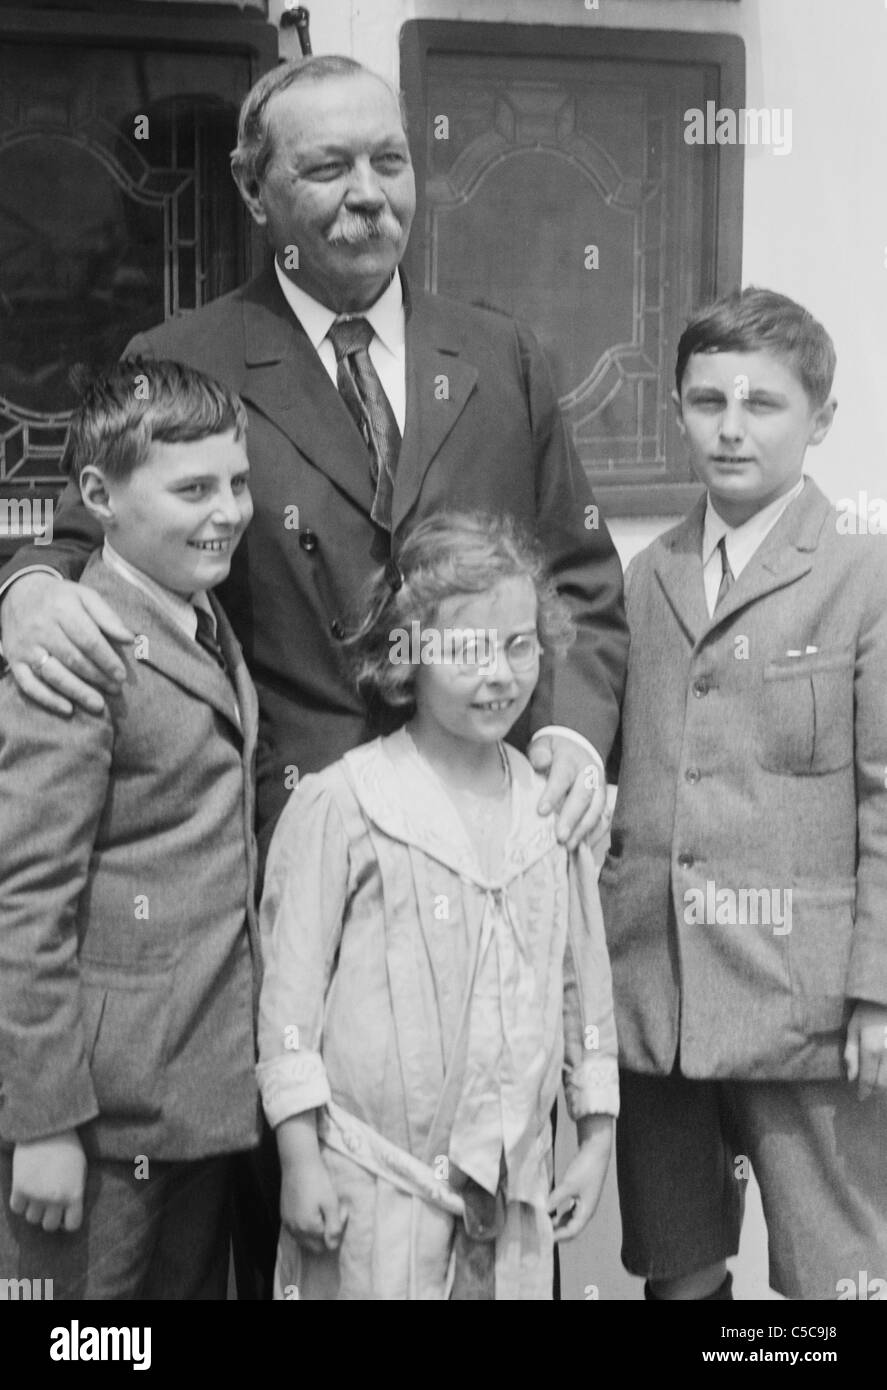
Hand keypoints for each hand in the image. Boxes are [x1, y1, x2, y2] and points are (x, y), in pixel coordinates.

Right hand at [1, 573, 132, 715]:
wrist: (17, 594)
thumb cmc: (59, 598)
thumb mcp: (84, 596)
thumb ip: (107, 616)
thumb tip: (130, 639)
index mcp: (62, 610)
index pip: (88, 640)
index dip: (107, 660)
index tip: (122, 675)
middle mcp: (42, 629)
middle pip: (73, 659)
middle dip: (97, 677)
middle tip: (115, 690)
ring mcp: (26, 647)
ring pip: (53, 674)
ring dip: (78, 692)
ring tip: (99, 704)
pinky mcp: (15, 661)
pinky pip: (29, 685)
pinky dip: (48, 699)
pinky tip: (68, 709)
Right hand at [10, 1131, 86, 1231]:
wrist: (47, 1127)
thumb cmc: (67, 1146)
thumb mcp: (80, 1168)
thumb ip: (75, 1191)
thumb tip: (66, 1212)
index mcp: (75, 1193)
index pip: (72, 1225)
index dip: (66, 1221)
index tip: (62, 1214)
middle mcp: (56, 1198)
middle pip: (48, 1225)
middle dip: (48, 1215)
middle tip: (47, 1202)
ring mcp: (37, 1194)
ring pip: (31, 1218)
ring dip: (33, 1208)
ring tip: (37, 1190)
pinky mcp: (20, 1187)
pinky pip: (17, 1208)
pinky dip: (19, 1201)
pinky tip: (25, 1188)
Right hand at [276, 1112, 347, 1254]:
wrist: (298, 1163)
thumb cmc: (317, 1181)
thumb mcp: (331, 1203)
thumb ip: (334, 1227)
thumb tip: (333, 1247)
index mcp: (309, 1228)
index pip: (327, 1243)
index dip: (337, 1229)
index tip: (340, 1210)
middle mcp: (295, 1230)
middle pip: (315, 1246)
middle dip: (326, 1233)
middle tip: (333, 1211)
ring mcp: (288, 1223)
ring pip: (305, 1240)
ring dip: (316, 1230)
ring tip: (323, 1209)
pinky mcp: (284, 1216)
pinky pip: (296, 1231)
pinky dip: (305, 1226)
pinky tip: (311, 1208)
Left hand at [529, 734, 607, 849]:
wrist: (578, 747)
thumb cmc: (554, 751)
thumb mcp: (544, 745)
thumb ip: (540, 753)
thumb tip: (540, 762)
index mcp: (571, 759)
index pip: (562, 776)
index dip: (553, 794)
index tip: (541, 811)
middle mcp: (590, 772)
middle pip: (583, 796)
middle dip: (571, 818)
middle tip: (560, 837)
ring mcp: (600, 787)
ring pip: (596, 809)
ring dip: (583, 829)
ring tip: (569, 846)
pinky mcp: (604, 799)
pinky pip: (603, 817)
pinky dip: (594, 833)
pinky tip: (582, 845)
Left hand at [547, 1114, 612, 1242]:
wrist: (596, 1149)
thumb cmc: (585, 1167)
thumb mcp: (568, 1184)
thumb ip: (555, 1198)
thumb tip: (542, 1211)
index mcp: (586, 1211)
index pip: (571, 1231)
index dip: (557, 1236)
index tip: (542, 1238)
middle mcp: (586, 1210)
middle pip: (571, 1228)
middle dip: (557, 1233)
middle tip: (540, 1234)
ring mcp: (584, 1202)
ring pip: (569, 1219)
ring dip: (557, 1223)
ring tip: (542, 1225)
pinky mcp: (580, 1194)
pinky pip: (569, 1210)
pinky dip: (559, 1213)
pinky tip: (549, 1211)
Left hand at [844, 1001, 886, 1099]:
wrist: (885, 998)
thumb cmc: (867, 1011)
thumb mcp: (853, 1029)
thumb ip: (852, 1054)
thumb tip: (851, 1078)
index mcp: (872, 1050)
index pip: (868, 1080)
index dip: (864, 1091)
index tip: (860, 1097)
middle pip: (884, 1084)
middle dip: (875, 1091)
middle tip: (869, 1091)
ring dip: (885, 1084)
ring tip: (877, 1083)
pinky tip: (884, 1071)